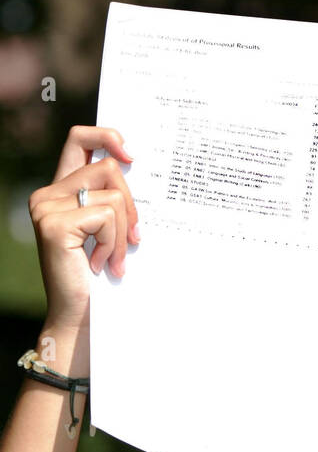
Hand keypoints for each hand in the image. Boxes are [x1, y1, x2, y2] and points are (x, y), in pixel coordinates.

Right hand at [27, 126, 138, 330]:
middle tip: (133, 240)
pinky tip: (103, 265)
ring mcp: (47, 207)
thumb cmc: (100, 275)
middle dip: (132, 206)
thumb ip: (114, 201)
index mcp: (61, 190)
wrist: (80, 315)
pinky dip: (114, 244)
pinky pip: (107, 217)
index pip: (79, 139)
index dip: (107, 135)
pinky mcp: (54, 224)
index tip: (131, 156)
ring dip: (124, 233)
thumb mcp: (109, 231)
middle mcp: (47, 193)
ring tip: (113, 259)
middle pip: (109, 168)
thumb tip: (137, 170)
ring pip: (113, 195)